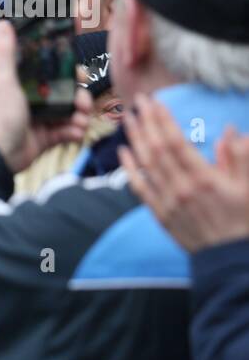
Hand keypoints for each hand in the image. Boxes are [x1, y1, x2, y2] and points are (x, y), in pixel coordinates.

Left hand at [0, 21, 91, 172]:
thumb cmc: (0, 115)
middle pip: (67, 93)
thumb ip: (5, 53)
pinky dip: (74, 131)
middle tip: (82, 103)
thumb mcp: (3, 80)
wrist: (0, 153)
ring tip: (79, 121)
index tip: (82, 74)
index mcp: (24, 85)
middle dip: (80, 97)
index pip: (52, 73)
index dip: (70, 72)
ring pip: (71, 112)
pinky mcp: (47, 138)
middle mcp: (34, 101)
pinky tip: (74, 132)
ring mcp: (42, 120)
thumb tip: (2, 23)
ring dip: (80, 115)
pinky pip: (68, 131)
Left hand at [118, 94, 248, 250]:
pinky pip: (140, 188)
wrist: (229, 258)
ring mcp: (167, 201)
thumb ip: (242, 157)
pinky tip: (123, 152)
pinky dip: (129, 169)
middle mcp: (181, 188)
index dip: (163, 120)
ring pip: (145, 165)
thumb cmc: (243, 220)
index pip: (176, 142)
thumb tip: (233, 131)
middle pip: (156, 149)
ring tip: (128, 119)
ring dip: (135, 139)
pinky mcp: (159, 213)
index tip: (156, 102)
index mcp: (204, 178)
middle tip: (138, 101)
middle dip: (146, 122)